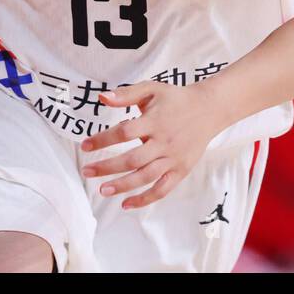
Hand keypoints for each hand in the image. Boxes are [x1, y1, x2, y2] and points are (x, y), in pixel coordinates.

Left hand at [78, 81, 225, 209]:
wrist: (208, 109)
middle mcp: (164, 142)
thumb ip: (126, 94)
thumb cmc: (175, 99)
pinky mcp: (181, 170)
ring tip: (102, 190)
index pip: (124, 133)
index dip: (103, 140)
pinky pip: (162, 189)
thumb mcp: (151, 89)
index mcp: (154, 121)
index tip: (85, 146)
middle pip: (133, 159)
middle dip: (107, 167)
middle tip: (87, 171)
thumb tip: (102, 97)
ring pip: (146, 176)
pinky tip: (126, 204)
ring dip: (123, 186)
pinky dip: (145, 199)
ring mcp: (173, 158)